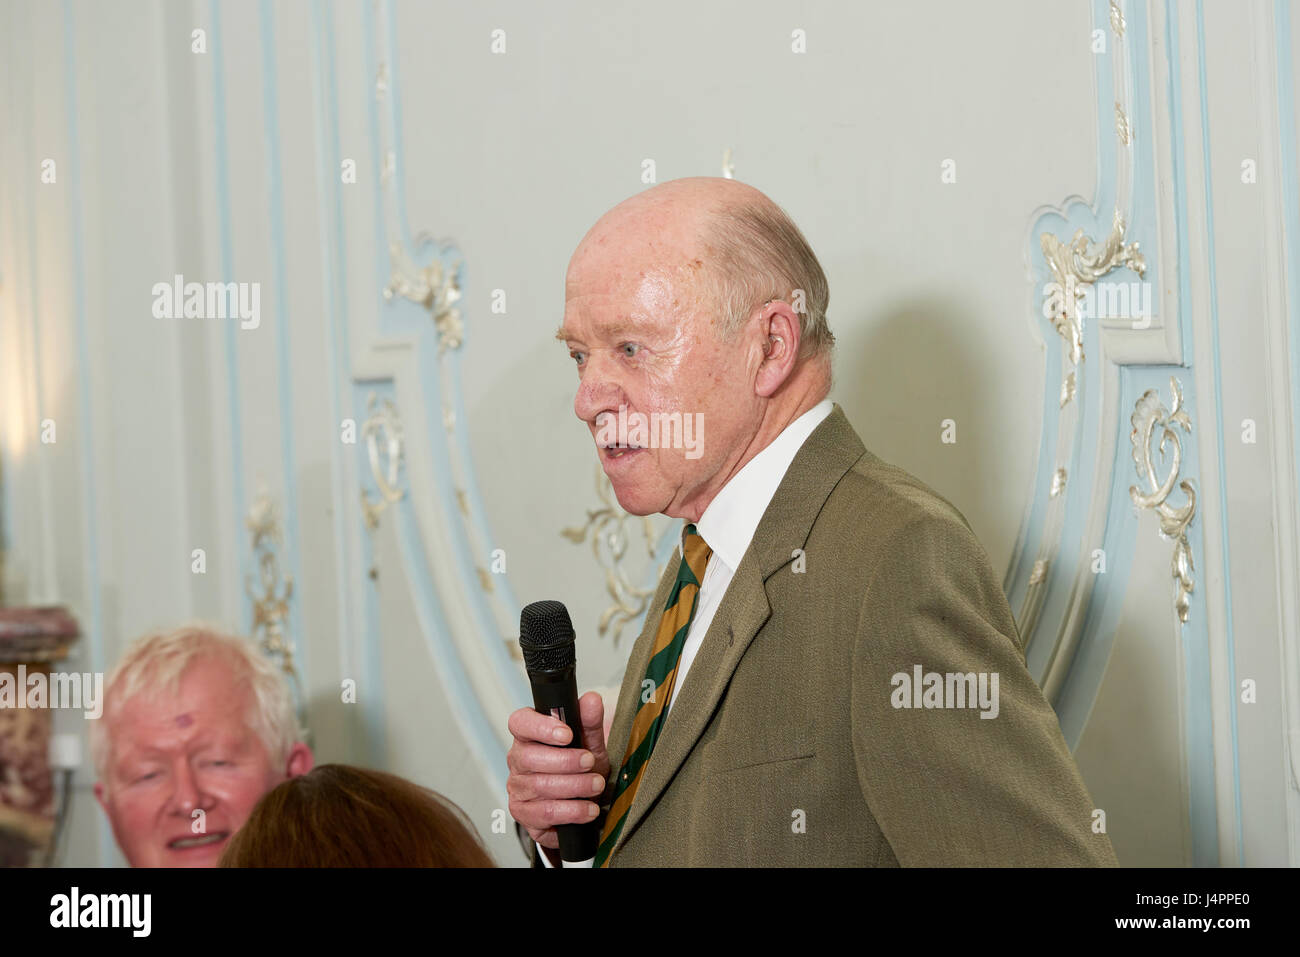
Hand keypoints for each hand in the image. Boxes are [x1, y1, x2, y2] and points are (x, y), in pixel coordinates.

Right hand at [506, 691, 610, 851]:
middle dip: (566, 761)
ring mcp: (518, 787)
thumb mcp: (590, 742)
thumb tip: (592, 700)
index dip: (540, 727)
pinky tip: (588, 809)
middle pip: (530, 757)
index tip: (567, 734)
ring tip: (597, 785)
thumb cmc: (580, 766)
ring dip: (574, 786)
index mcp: (528, 735)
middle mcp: (518, 760)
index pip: (520, 723)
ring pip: (540, 786)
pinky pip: (544, 813)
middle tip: (590, 761)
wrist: (582, 801)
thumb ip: (590, 722)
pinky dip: (571, 811)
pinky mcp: (523, 813)